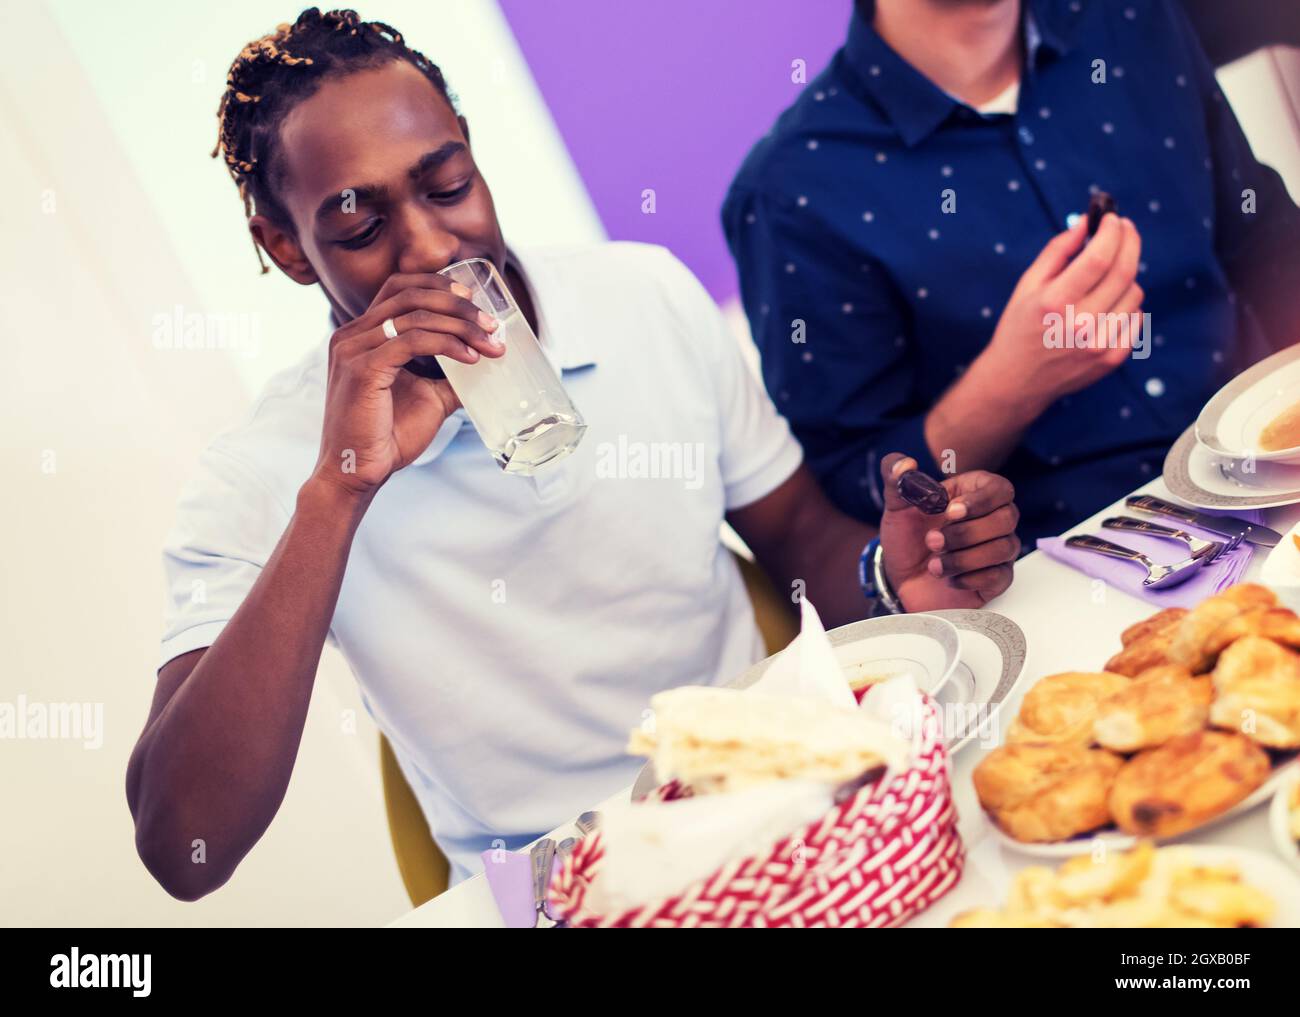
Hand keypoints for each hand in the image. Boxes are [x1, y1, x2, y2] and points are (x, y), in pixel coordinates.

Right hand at [312, 273, 504, 497]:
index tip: (473, 300)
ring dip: (460, 325)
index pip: (398, 288)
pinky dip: (446, 345)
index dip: (437, 286)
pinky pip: (411, 341)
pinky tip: (470, 358)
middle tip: (491, 324)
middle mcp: (351, 335)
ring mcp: (353, 349)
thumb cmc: (386, 438)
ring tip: (489, 342)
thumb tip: (484, 363)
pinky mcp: (361, 369)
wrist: (357, 472)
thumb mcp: (428, 397)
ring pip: (415, 316)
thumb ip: (449, 376)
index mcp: (361, 335)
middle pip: (409, 294)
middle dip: (457, 305)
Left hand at [877, 453, 1018, 610]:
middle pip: (1007, 518)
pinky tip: (948, 579)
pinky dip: (969, 578)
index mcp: (974, 494)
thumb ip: (895, 479)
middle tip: (931, 541)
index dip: (980, 500)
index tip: (951, 511)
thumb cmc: (906, 537)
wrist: (900, 579)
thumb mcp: (896, 507)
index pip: (999, 488)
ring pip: (1003, 548)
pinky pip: (999, 577)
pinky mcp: (996, 580)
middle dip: (966, 532)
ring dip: (963, 558)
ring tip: (933, 565)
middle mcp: (993, 520)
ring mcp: (998, 550)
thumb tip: (906, 464)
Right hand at [975, 212, 1144, 413]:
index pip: (1099, 258)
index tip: (1114, 219)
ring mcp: (1099, 344)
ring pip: (1135, 293)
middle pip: (1124, 272)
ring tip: (1105, 278)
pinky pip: (1136, 318)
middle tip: (1125, 229)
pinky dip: (1127, 305)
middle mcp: (1080, 324)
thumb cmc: (1020, 327)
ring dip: (1125, 277)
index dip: (1112, 232)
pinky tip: (1107, 306)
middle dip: (1129, 242)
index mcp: (1054, 302)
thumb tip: (1086, 222)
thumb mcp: (1027, 285)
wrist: (1016, 381)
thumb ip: (1057, 251)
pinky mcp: (1112, 359)